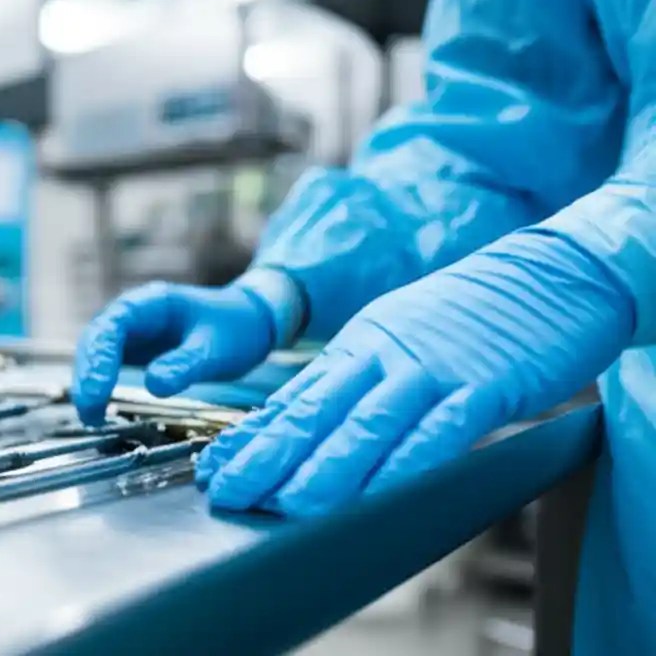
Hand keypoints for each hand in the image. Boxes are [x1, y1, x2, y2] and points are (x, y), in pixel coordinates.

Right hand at [72, 280, 277, 424]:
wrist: (251, 322)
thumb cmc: (236, 328)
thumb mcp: (216, 348)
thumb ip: (186, 364)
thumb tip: (154, 386)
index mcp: (150, 304)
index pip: (111, 326)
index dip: (98, 359)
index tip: (97, 392)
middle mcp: (133, 315)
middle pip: (95, 341)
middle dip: (88, 376)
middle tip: (89, 413)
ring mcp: (132, 333)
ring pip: (96, 355)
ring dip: (89, 384)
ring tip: (91, 418)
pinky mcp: (135, 352)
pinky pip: (109, 367)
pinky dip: (102, 387)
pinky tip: (101, 412)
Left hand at [196, 230, 632, 515]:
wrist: (557, 269)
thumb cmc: (479, 315)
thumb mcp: (404, 338)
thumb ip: (364, 382)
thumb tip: (317, 430)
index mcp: (363, 344)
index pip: (297, 397)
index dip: (254, 436)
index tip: (215, 469)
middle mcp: (386, 354)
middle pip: (317, 410)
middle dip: (267, 455)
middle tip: (227, 491)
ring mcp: (434, 368)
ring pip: (368, 423)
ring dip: (325, 466)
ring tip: (286, 503)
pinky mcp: (485, 384)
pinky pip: (439, 429)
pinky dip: (405, 462)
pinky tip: (378, 492)